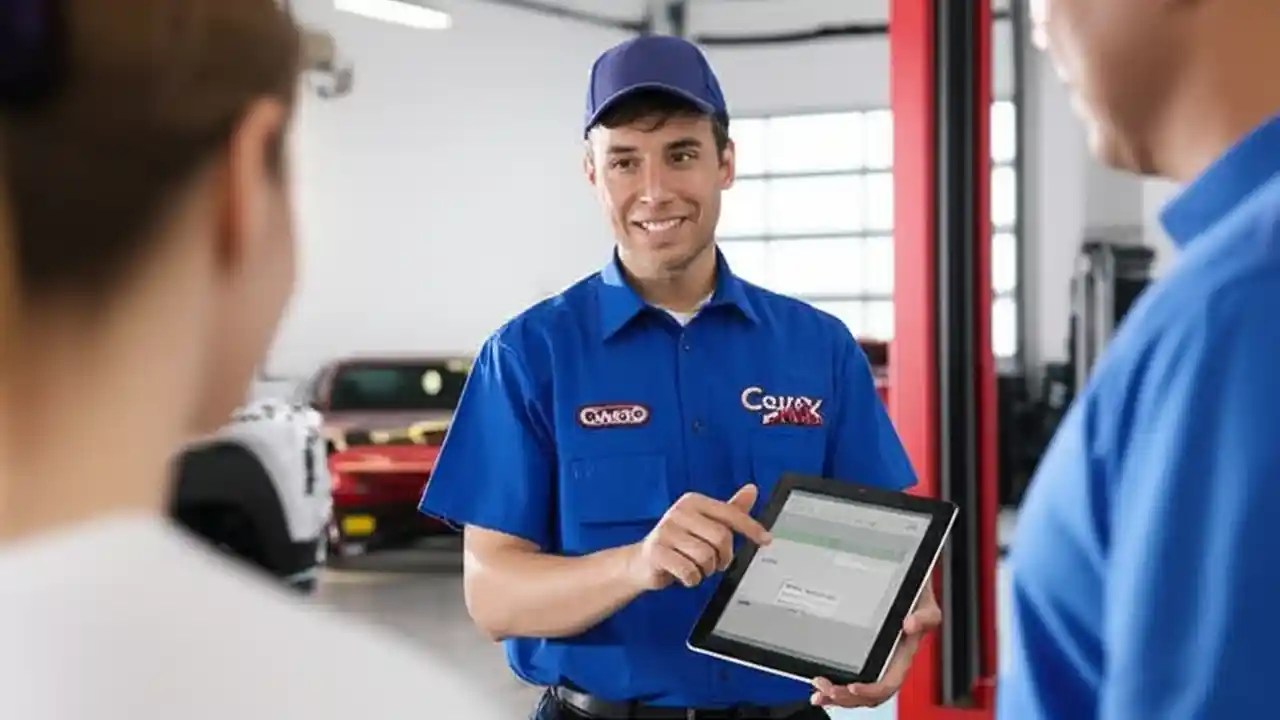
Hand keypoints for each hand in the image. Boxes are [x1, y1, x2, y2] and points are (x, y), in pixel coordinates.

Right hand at [624, 484, 771, 590]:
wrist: (642, 562)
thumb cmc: (677, 542)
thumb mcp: (704, 524)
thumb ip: (729, 509)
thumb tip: (752, 490)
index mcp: (693, 502)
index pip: (729, 513)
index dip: (751, 528)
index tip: (766, 540)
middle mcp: (679, 512)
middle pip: (721, 538)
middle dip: (723, 557)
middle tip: (716, 562)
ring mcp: (666, 531)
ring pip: (706, 557)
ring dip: (706, 570)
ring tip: (695, 566)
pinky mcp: (657, 552)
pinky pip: (689, 571)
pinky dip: (692, 579)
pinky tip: (684, 574)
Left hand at [809, 579, 941, 707]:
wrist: (908, 585)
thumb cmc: (915, 596)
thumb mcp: (925, 602)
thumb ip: (926, 615)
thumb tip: (911, 624)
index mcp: (902, 656)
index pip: (888, 684)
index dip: (871, 690)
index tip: (853, 686)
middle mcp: (887, 661)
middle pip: (868, 694)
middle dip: (846, 697)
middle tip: (826, 690)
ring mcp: (872, 658)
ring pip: (856, 689)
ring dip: (836, 695)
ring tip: (819, 692)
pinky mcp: (859, 652)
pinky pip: (847, 675)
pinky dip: (832, 683)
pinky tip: (819, 683)